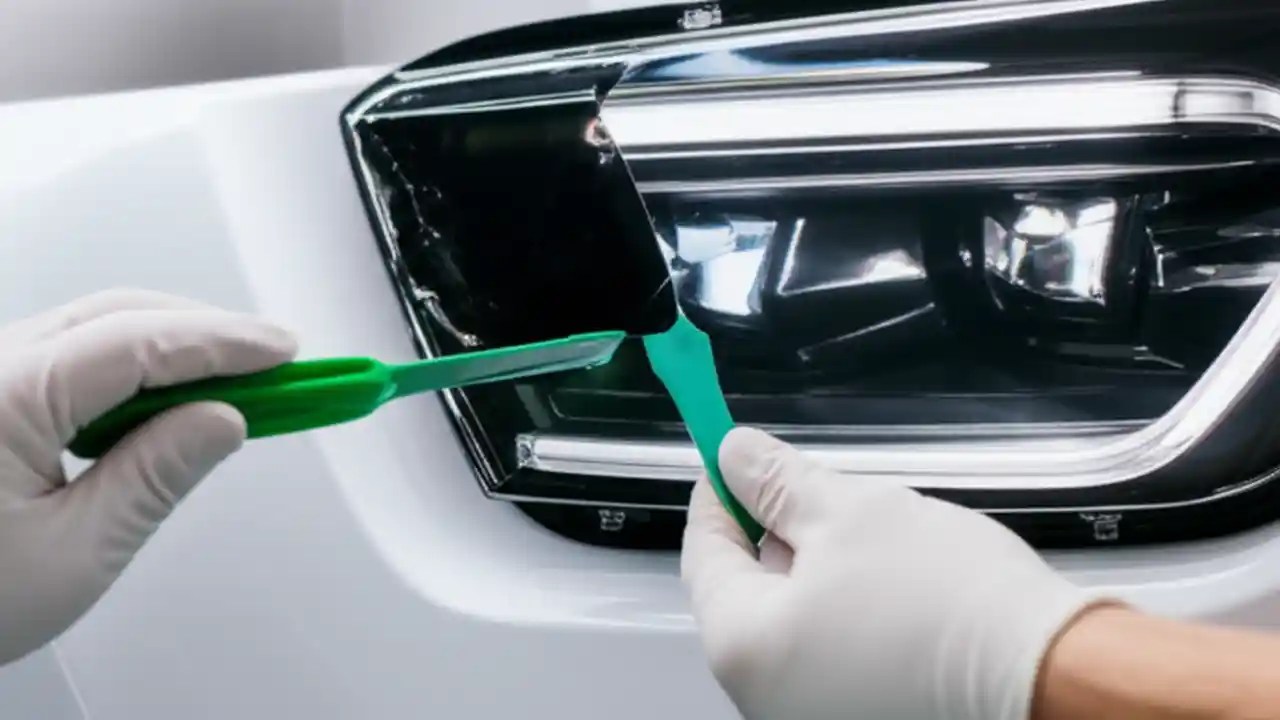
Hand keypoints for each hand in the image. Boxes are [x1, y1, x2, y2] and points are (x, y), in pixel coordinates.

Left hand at [0, 289, 295, 664]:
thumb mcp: (72, 553)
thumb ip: (155, 475)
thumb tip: (221, 421)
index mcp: (0, 396)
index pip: (139, 342)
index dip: (225, 342)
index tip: (287, 354)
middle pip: (118, 317)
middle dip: (207, 334)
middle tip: (280, 367)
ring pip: (92, 330)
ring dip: (170, 349)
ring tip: (236, 386)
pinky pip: (65, 355)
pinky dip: (128, 367)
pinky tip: (165, 399)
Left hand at [682, 428, 1112, 719]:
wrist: (1053, 676)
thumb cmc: (949, 602)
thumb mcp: (848, 513)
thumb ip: (778, 483)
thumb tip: (737, 458)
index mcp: (744, 648)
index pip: (704, 555)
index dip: (720, 496)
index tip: (732, 459)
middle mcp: (767, 699)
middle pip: (748, 593)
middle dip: (777, 533)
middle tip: (813, 490)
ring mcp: (816, 715)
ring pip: (794, 623)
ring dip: (818, 572)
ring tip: (874, 540)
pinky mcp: (864, 717)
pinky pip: (833, 654)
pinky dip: (848, 614)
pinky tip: (895, 587)